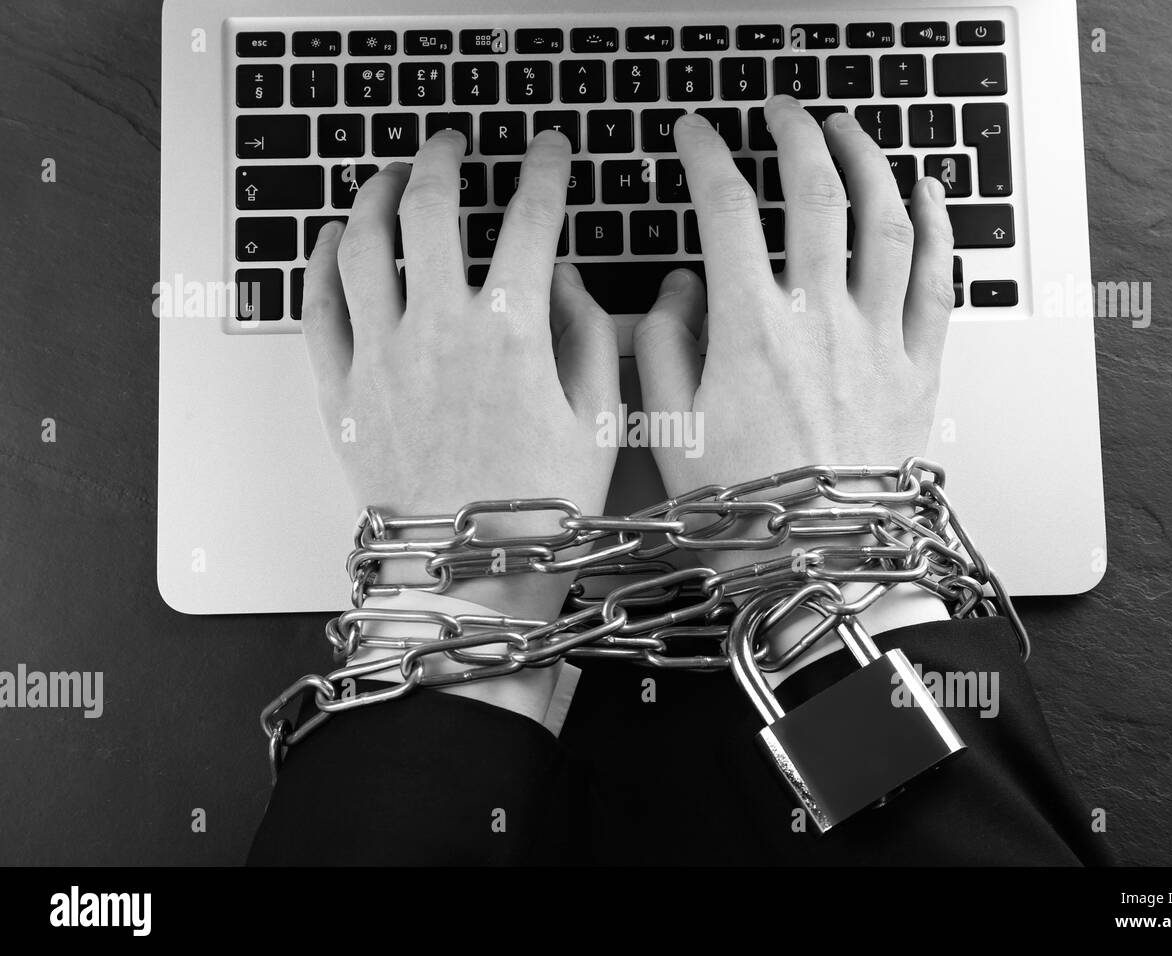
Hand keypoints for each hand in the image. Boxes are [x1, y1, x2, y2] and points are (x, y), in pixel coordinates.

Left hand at [301, 130, 618, 712]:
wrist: (470, 582)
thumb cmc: (543, 512)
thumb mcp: (599, 423)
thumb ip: (588, 334)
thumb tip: (562, 276)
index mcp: (514, 335)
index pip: (532, 219)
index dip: (548, 171)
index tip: (553, 151)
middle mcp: (440, 330)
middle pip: (431, 209)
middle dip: (447, 159)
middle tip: (456, 143)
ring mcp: (382, 358)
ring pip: (361, 244)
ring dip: (376, 194)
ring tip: (391, 175)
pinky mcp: (341, 392)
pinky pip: (317, 308)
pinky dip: (321, 262)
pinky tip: (332, 241)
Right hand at [634, 98, 955, 665]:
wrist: (820, 568)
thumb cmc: (743, 512)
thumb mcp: (670, 430)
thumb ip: (664, 343)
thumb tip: (678, 286)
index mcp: (751, 331)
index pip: (725, 210)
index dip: (704, 156)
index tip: (693, 136)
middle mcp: (821, 321)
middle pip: (815, 194)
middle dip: (795, 133)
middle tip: (779, 111)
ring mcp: (879, 341)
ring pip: (886, 221)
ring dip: (868, 160)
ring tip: (849, 128)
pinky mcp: (920, 369)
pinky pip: (937, 281)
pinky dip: (938, 226)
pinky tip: (930, 191)